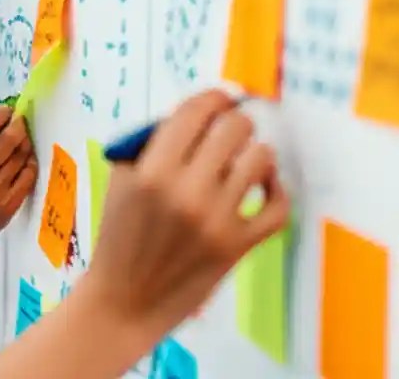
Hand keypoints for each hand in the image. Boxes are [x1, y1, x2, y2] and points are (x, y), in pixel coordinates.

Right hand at [0, 102, 37, 254]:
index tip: (6, 109)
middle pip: (6, 141)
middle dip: (17, 125)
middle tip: (19, 120)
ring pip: (21, 155)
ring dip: (25, 141)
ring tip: (22, 137)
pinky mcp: (11, 203)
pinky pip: (28, 174)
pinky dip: (30, 161)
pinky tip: (25, 157)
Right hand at [77, 89, 289, 351]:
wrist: (124, 301)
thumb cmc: (120, 236)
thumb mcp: (121, 181)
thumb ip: (153, 144)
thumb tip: (198, 115)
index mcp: (152, 171)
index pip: (196, 112)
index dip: (213, 98)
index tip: (218, 100)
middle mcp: (187, 192)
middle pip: (234, 128)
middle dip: (234, 122)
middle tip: (229, 131)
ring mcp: (216, 220)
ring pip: (260, 159)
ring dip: (254, 153)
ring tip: (244, 159)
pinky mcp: (237, 246)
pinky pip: (278, 206)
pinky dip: (276, 190)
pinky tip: (263, 186)